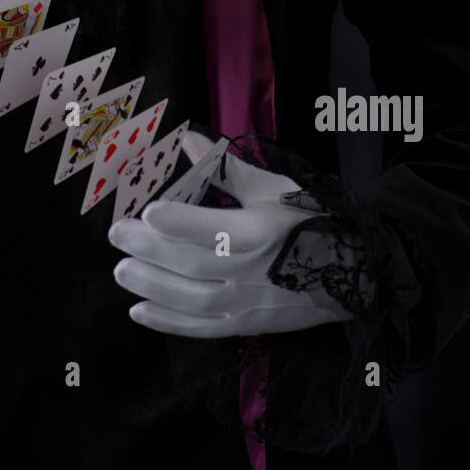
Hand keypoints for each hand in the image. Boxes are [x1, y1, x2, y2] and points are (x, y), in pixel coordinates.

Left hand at [107, 132, 355, 337]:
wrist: (353, 272)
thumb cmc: (309, 221)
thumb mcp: (273, 189)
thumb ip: (226, 169)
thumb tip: (188, 140)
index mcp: (260, 232)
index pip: (214, 230)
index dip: (179, 223)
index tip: (147, 212)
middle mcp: (252, 271)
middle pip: (192, 265)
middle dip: (150, 251)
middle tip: (117, 236)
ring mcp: (247, 303)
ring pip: (191, 300)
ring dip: (152, 287)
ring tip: (121, 271)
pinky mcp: (246, 325)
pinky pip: (201, 328)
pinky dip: (168, 323)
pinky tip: (138, 311)